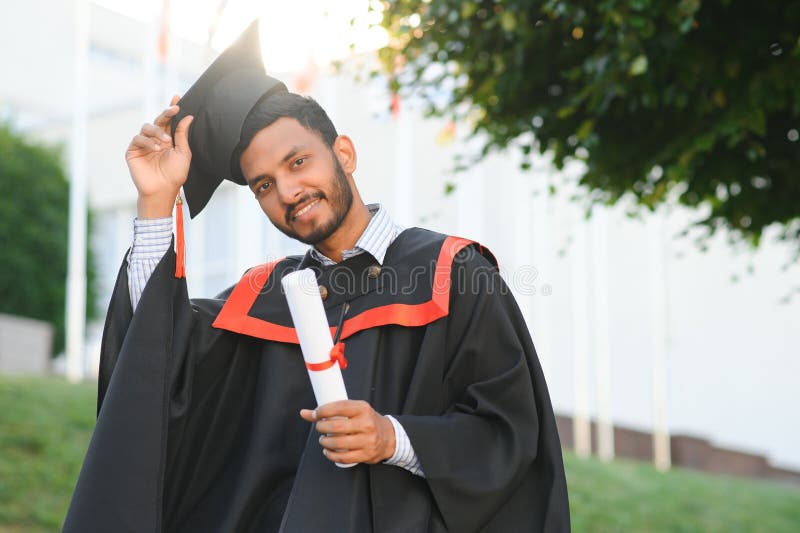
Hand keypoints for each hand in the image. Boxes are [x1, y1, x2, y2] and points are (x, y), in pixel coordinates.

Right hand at [125, 95, 192, 217]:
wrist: (163, 190)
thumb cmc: (175, 174)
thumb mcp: (183, 152)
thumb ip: (182, 134)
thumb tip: (188, 117)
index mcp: (168, 139)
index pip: (169, 120)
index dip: (172, 109)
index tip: (177, 97)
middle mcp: (155, 139)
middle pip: (158, 120)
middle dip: (166, 113)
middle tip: (174, 109)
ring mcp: (143, 144)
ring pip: (147, 127)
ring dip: (157, 131)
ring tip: (166, 141)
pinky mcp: (133, 151)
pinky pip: (138, 139)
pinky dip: (147, 142)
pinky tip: (156, 148)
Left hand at [300, 400, 395, 464]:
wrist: (389, 437)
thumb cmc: (367, 421)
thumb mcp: (354, 411)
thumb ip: (331, 411)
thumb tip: (305, 413)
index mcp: (363, 409)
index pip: (339, 407)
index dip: (323, 411)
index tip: (315, 414)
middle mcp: (366, 424)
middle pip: (336, 427)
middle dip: (322, 427)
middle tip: (319, 427)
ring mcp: (367, 440)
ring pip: (338, 443)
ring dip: (325, 442)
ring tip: (323, 440)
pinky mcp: (366, 454)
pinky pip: (343, 457)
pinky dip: (331, 455)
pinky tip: (328, 451)